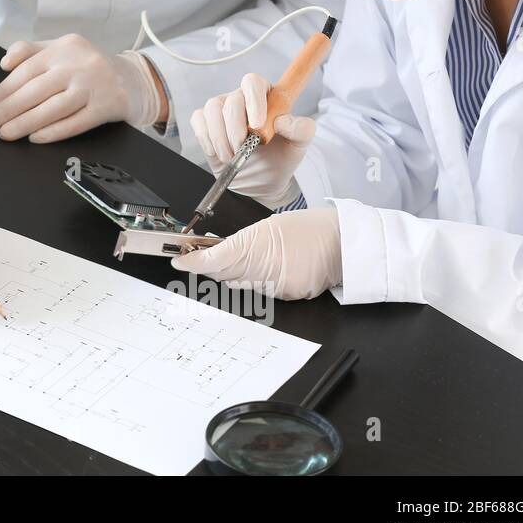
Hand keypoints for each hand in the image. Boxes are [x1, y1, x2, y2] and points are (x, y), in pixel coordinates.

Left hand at [0, 34, 164, 142]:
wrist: (133, 79)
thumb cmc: (89, 67)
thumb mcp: (62, 50)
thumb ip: (31, 51)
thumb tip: (4, 63)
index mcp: (63, 47)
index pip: (25, 70)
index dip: (2, 91)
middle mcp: (78, 63)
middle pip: (35, 90)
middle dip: (7, 110)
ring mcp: (95, 85)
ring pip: (53, 107)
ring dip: (25, 123)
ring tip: (6, 134)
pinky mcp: (108, 106)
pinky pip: (76, 122)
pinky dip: (54, 132)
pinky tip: (35, 138)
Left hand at [170, 207, 341, 299]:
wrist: (343, 243)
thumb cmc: (309, 228)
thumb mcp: (270, 226)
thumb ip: (243, 241)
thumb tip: (221, 252)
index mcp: (255, 245)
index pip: (214, 259)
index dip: (192, 262)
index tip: (179, 260)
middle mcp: (263, 269)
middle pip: (222, 275)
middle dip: (210, 267)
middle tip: (201, 257)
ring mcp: (275, 286)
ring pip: (240, 284)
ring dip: (234, 274)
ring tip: (248, 258)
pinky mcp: (287, 296)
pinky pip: (262, 291)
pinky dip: (258, 281)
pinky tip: (269, 268)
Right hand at [190, 73, 314, 208]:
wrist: (261, 181)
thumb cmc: (280, 158)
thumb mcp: (299, 145)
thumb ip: (301, 129)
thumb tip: (283, 120)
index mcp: (266, 96)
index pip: (253, 82)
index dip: (253, 101)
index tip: (257, 125)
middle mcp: (241, 98)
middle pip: (232, 100)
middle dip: (236, 129)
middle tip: (243, 148)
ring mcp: (221, 109)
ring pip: (212, 109)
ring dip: (220, 137)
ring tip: (232, 155)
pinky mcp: (205, 121)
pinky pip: (198, 119)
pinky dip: (207, 138)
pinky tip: (219, 152)